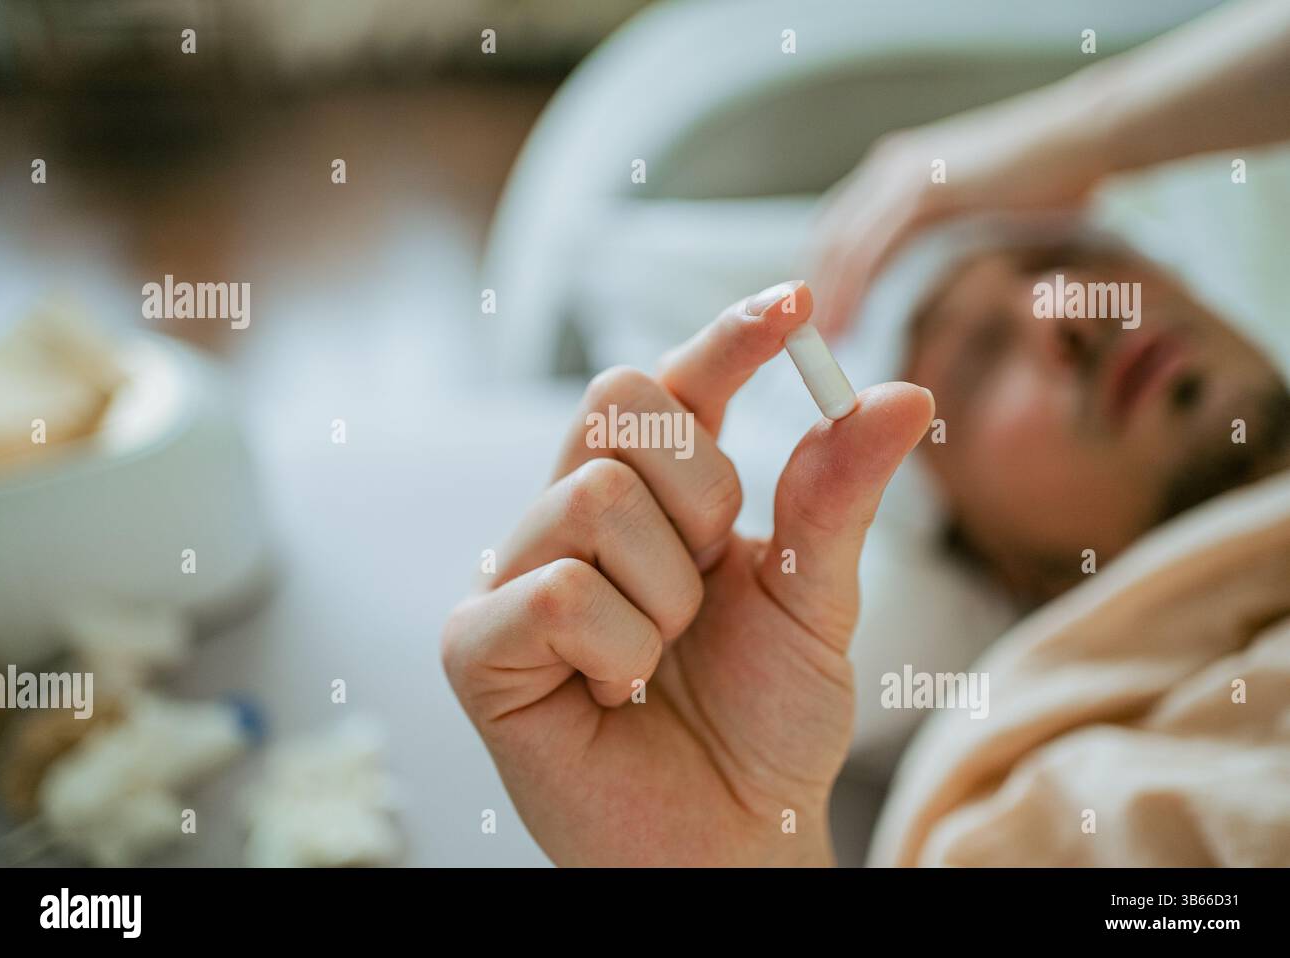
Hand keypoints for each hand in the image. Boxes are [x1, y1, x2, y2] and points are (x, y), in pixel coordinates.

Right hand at [442, 282, 933, 865]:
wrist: (731, 839)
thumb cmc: (765, 721)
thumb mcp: (816, 599)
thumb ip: (837, 493)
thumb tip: (901, 392)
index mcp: (651, 496)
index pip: (674, 384)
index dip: (728, 338)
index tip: (799, 304)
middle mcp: (571, 517)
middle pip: (618, 405)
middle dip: (700, 493)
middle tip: (711, 580)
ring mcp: (515, 574)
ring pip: (594, 498)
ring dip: (666, 594)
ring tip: (661, 657)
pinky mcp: (475, 643)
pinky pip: (558, 590)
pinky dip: (620, 649)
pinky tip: (617, 692)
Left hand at [808, 87, 1108, 336]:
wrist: (1087, 138)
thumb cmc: (1051, 177)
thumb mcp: (981, 208)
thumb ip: (948, 231)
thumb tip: (946, 270)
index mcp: (897, 169)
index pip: (839, 230)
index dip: (823, 278)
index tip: (817, 322)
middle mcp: (889, 167)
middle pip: (828, 241)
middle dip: (814, 295)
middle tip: (806, 345)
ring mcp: (902, 174)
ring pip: (842, 248)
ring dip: (827, 301)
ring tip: (820, 348)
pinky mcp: (923, 189)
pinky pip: (871, 249)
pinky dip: (853, 291)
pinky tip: (847, 326)